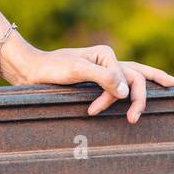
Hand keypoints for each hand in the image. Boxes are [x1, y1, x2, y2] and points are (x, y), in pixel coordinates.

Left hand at [21, 44, 173, 123]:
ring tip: (132, 120)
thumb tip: (126, 92)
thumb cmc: (52, 68)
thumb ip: (103, 77)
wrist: (32, 70)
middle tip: (135, 119)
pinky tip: (131, 102)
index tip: (93, 109)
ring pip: (132, 80)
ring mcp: (103, 69)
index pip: (126, 76)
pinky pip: (119, 86)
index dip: (114, 96)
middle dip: (141, 98)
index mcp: (105, 53)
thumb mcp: (77, 70)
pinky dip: (125, 97)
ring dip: (135, 99)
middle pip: (136, 77)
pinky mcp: (97, 79)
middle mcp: (107, 60)